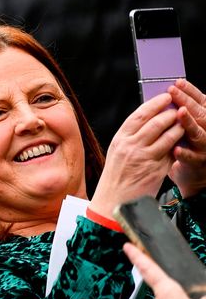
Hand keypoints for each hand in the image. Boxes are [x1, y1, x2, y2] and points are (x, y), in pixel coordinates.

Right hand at [90, 93, 183, 217]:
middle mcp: (131, 146)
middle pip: (155, 122)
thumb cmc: (116, 176)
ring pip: (167, 135)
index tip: (166, 97)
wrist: (114, 201)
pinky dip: (179, 144)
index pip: (139, 114)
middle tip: (179, 107)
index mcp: (120, 139)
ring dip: (178, 127)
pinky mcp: (156, 170)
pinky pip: (172, 152)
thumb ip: (131, 137)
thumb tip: (150, 120)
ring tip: (183, 122)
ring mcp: (144, 158)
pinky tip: (183, 140)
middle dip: (170, 113)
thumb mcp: (117, 151)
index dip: (155, 103)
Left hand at [168, 80, 205, 196]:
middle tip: (173, 91)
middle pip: (201, 113)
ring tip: (179, 113)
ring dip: (189, 122)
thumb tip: (165, 94)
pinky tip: (176, 149)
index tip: (178, 81)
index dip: (190, 91)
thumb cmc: (186, 144)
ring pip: (199, 133)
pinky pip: (192, 158)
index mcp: (205, 119)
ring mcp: (205, 147)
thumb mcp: (185, 125)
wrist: (195, 173)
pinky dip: (185, 154)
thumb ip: (179, 112)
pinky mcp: (199, 163)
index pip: (201, 101)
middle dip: (187, 101)